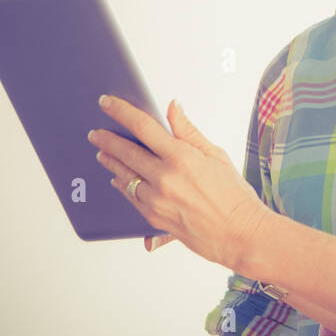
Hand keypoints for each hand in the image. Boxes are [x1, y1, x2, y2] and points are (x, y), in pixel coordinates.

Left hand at [90, 95, 269, 271]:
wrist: (240, 233)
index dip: (121, 111)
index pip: (143, 126)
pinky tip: (118, 179)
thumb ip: (188, 131)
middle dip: (106, 139)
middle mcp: (165, 178)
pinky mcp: (153, 218)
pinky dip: (122, 185)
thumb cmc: (234, 194)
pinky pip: (130, 197)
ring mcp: (156, 200)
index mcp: (182, 157)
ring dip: (110, 162)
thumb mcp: (215, 155)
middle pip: (125, 152)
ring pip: (123, 176)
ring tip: (102, 153)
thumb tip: (172, 107)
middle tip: (95, 133)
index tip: (106, 102)